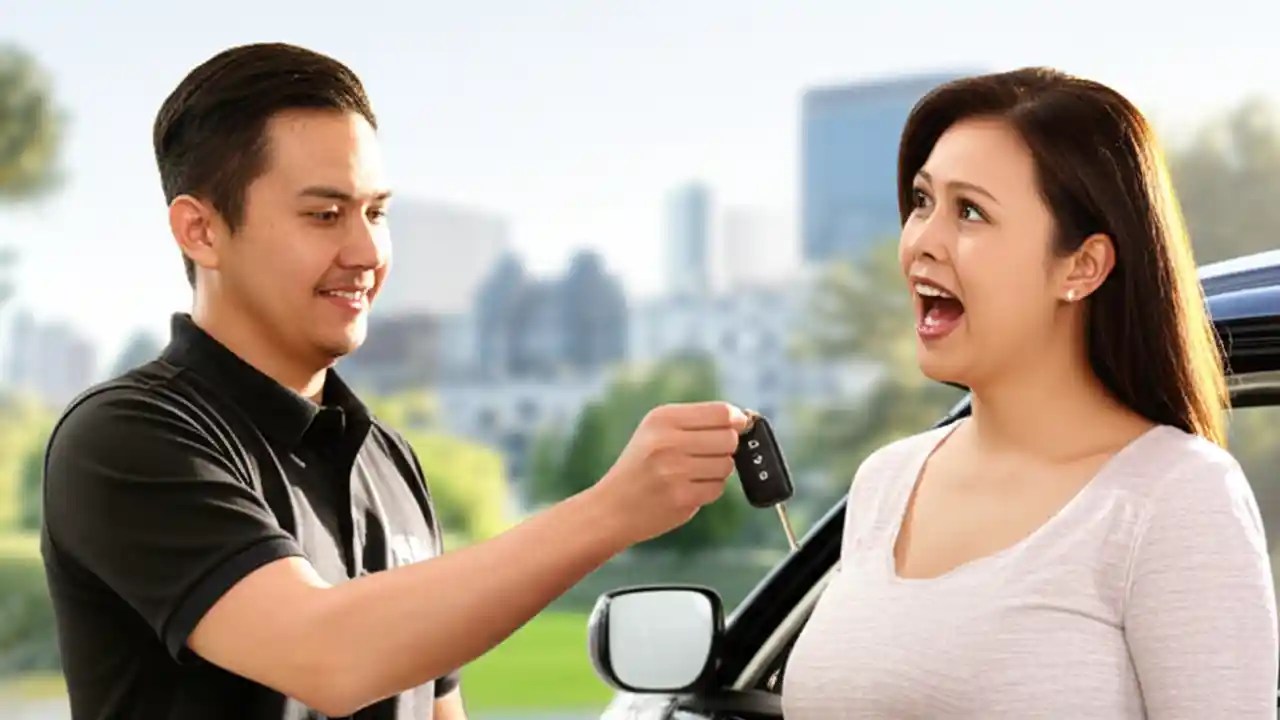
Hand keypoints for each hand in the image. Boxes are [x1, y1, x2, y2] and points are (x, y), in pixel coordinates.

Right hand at [594, 401, 749, 545]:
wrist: (612, 507)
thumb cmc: (641, 465)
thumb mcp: (656, 431)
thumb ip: (696, 421)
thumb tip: (743, 419)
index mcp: (663, 418)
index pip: (721, 412)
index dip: (737, 420)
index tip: (739, 426)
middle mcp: (668, 442)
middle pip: (729, 439)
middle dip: (726, 447)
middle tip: (708, 453)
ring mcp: (675, 471)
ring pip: (727, 465)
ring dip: (717, 470)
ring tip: (692, 472)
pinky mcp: (682, 498)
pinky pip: (717, 488)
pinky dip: (708, 489)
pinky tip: (687, 488)